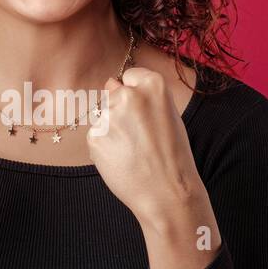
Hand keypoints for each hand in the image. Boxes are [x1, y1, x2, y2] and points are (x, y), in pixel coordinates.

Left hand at [86, 66, 204, 226]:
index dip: (136, 95)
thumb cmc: (173, 156)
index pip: (131, 75)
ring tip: (133, 151)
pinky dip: (105, 146)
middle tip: (140, 137)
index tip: (144, 113)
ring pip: (104, 116)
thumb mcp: (169, 116)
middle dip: (122, 111)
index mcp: (153, 84)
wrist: (167, 193)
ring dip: (112, 129)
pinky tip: (123, 160)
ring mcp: (109, 116)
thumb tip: (111, 84)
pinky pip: (97, 136)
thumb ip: (143, 97)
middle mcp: (129, 95)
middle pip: (114, 93)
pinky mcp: (94, 137)